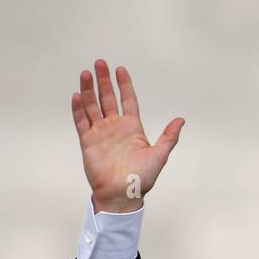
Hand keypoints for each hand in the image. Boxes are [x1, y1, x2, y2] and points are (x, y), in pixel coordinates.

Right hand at [71, 59, 183, 212]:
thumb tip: (181, 120)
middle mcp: (115, 127)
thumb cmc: (142, 178)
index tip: (120, 69)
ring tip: (86, 73)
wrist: (123, 195)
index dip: (124, 85)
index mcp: (132, 128)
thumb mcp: (159, 155)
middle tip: (99, 62)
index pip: (127, 100)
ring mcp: (100, 133)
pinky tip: (78, 95)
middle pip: (108, 98)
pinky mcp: (87, 141)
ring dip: (88, 90)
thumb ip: (169, 137)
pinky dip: (79, 108)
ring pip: (92, 106)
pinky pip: (81, 121)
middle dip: (104, 81)